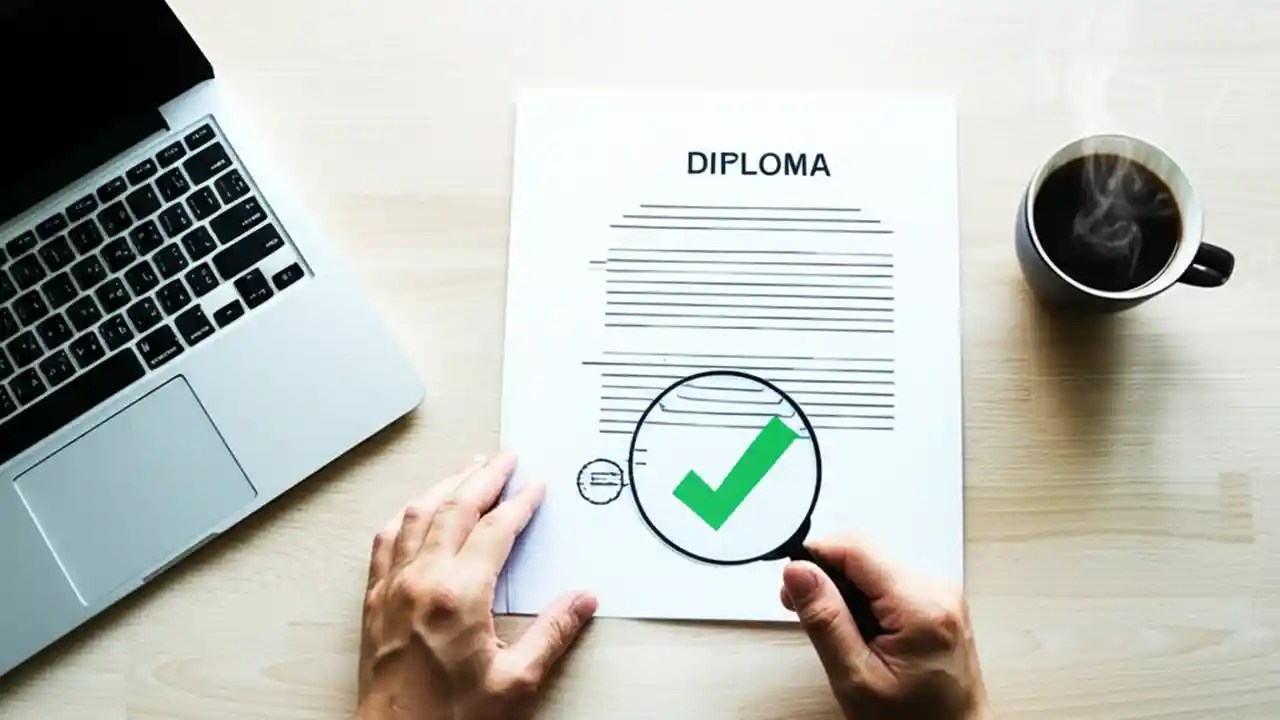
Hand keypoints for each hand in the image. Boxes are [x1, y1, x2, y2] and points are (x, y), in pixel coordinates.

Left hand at [357, 454, 597, 719]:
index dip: (520, 503)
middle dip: (484, 477)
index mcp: (459, 596)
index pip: (496, 529)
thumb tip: (582, 601)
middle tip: (505, 459)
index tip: (535, 487)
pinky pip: (386, 540)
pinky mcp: (374, 600)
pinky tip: (415, 509)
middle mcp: (422, 581)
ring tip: (467, 470)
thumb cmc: (448, 718)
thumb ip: (552, 634)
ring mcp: (393, 587)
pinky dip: (405, 514)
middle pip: (456, 508)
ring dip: (445, 486)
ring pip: (418, 514)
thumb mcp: (515, 681)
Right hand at [780, 535, 989, 719]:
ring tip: (834, 630)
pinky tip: (857, 629)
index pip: (856, 547)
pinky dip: (863, 598)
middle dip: (826, 576)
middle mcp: (937, 590)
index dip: (815, 556)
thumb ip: (825, 620)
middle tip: (802, 611)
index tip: (791, 582)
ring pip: (872, 566)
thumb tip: (797, 571)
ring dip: (844, 589)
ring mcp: (940, 593)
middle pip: (864, 553)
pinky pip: (888, 581)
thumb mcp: (856, 679)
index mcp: (922, 607)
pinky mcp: (935, 600)